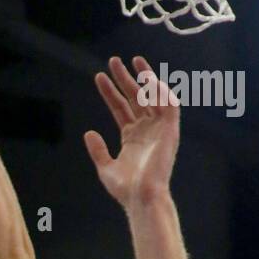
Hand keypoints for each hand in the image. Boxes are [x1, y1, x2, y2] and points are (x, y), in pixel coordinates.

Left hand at [84, 56, 179, 210]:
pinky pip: (169, 103)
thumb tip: (88, 133)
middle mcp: (146, 130)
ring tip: (132, 61)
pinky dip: (160, 90)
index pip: (121, 108)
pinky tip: (148, 77)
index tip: (99, 77)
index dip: (110, 92)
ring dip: (144, 77)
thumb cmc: (126, 189)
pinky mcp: (170, 130)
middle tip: (113, 61)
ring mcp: (158, 129)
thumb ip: (98, 150)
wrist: (142, 198)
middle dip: (125, 78)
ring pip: (152, 96)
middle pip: (135, 98)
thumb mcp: (106, 168)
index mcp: (132, 138)